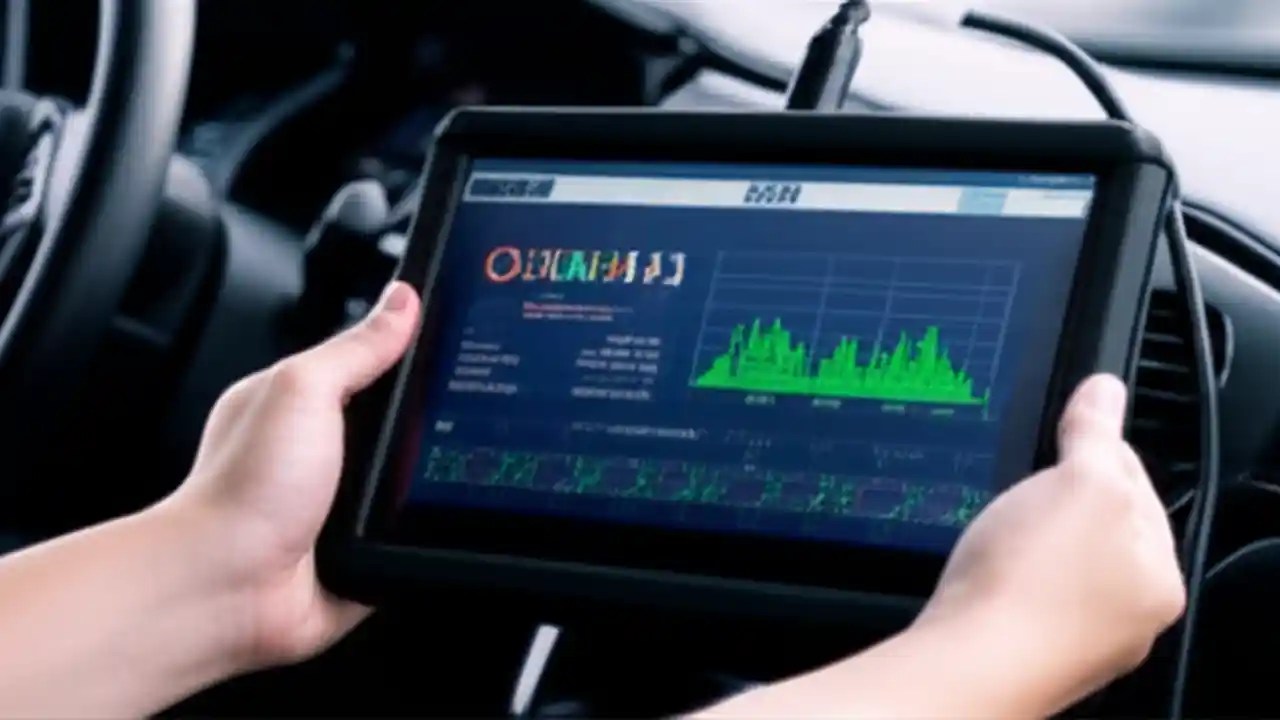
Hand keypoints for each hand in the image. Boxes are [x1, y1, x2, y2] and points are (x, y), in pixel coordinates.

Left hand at [167, 281, 420, 669]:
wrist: (225, 587)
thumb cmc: (243, 490)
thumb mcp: (305, 391)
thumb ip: (356, 348)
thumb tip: (401, 301)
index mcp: (302, 404)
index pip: (372, 365)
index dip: (414, 354)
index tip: (458, 345)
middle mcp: (320, 454)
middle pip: (399, 425)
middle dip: (431, 425)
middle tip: (460, 417)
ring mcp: (340, 506)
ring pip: (411, 482)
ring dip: (430, 483)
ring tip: (447, 474)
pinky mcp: (360, 553)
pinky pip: (409, 536)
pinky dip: (423, 533)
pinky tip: (430, 523)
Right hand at [918, 374, 1185, 707]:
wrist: (967, 663)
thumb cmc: (1032, 584)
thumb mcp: (1080, 483)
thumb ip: (1096, 434)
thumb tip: (1105, 389)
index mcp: (1156, 576)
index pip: (1136, 485)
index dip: (1098, 445)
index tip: (1068, 425)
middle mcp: (1122, 616)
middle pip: (1092, 525)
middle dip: (1055, 495)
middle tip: (1024, 478)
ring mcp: (1068, 636)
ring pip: (1051, 559)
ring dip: (1025, 533)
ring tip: (1000, 521)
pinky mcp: (1017, 646)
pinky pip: (1016, 589)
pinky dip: (1000, 568)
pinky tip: (982, 562)